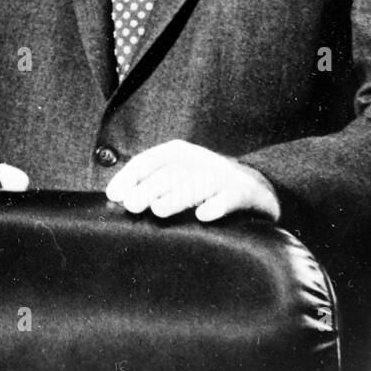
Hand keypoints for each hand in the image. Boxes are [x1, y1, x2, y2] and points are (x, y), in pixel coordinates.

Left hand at [104, 140, 279, 221]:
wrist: (256, 187)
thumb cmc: (204, 186)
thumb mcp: (176, 177)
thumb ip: (149, 183)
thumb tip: (117, 198)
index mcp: (178, 154)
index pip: (149, 161)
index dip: (130, 176)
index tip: (115, 195)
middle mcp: (199, 160)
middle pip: (171, 173)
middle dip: (149, 188)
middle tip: (133, 206)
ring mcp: (223, 175)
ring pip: (197, 184)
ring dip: (178, 197)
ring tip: (159, 210)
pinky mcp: (244, 192)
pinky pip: (231, 198)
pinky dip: (218, 206)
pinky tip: (204, 216)